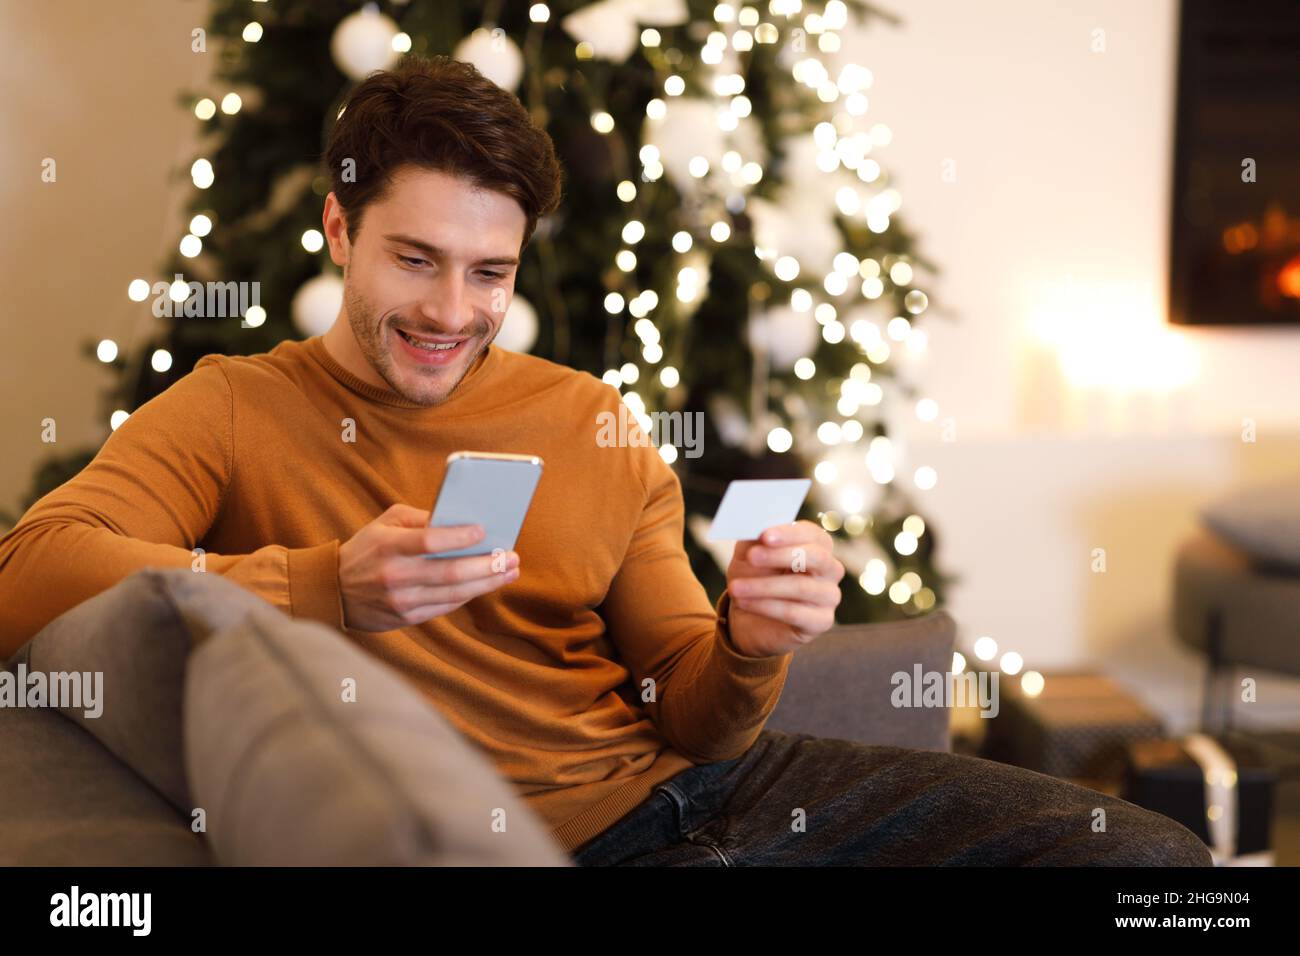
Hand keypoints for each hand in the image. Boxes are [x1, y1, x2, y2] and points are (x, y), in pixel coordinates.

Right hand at [338, 503, 519, 631]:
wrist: (334, 592)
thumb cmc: (367, 549)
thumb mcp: (385, 523)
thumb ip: (419, 520)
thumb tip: (459, 521)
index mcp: (388, 546)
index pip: (429, 540)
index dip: (459, 537)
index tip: (484, 530)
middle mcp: (395, 575)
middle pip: (450, 572)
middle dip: (487, 565)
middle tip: (513, 557)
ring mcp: (401, 601)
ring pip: (454, 594)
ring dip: (487, 583)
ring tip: (510, 572)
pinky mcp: (406, 618)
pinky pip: (445, 607)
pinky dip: (468, 595)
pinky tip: (485, 585)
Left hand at [725, 519, 843, 657]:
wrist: (749, 617)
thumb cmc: (755, 577)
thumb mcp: (749, 554)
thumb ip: (754, 539)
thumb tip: (754, 527)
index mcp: (817, 545)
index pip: (812, 534)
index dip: (789, 534)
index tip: (764, 536)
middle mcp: (830, 569)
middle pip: (816, 557)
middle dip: (780, 555)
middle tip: (752, 557)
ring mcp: (829, 596)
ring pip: (801, 587)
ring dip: (764, 586)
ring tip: (735, 587)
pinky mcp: (821, 621)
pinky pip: (794, 612)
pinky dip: (765, 606)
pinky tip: (744, 603)